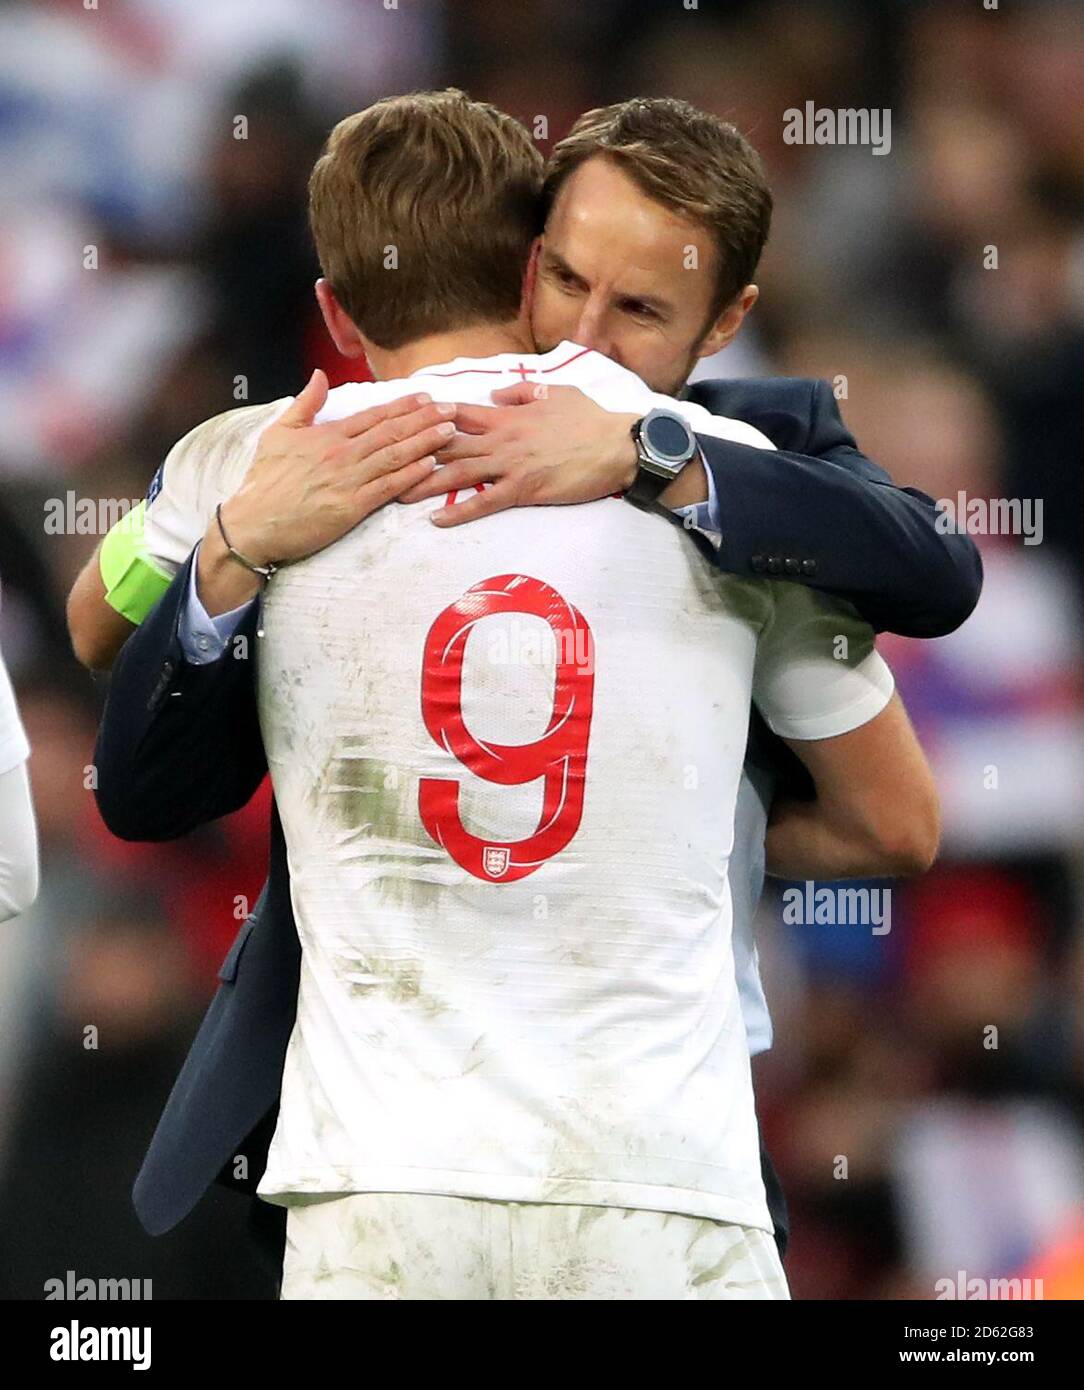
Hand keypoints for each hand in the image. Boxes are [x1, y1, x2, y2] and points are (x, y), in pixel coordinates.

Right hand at [222, 368, 457, 564]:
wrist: (254, 522)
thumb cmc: (265, 481)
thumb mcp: (279, 432)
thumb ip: (305, 403)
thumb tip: (320, 376)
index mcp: (328, 435)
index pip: (373, 416)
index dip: (402, 406)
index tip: (426, 397)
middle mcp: (342, 453)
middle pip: (391, 432)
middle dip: (425, 419)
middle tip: (453, 409)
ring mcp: (349, 480)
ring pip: (395, 456)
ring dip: (426, 442)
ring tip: (451, 431)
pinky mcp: (352, 507)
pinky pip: (388, 487)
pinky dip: (411, 474)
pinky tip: (431, 464)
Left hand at [397, 382, 639, 526]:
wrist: (618, 446)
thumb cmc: (590, 419)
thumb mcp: (555, 392)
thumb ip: (521, 392)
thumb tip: (496, 395)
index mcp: (507, 414)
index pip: (457, 413)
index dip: (428, 417)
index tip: (402, 423)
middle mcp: (502, 438)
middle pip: (448, 444)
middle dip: (414, 453)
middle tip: (384, 464)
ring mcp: (512, 465)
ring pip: (459, 473)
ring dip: (426, 483)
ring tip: (397, 494)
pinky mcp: (525, 490)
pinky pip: (486, 501)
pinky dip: (460, 510)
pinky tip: (438, 519)